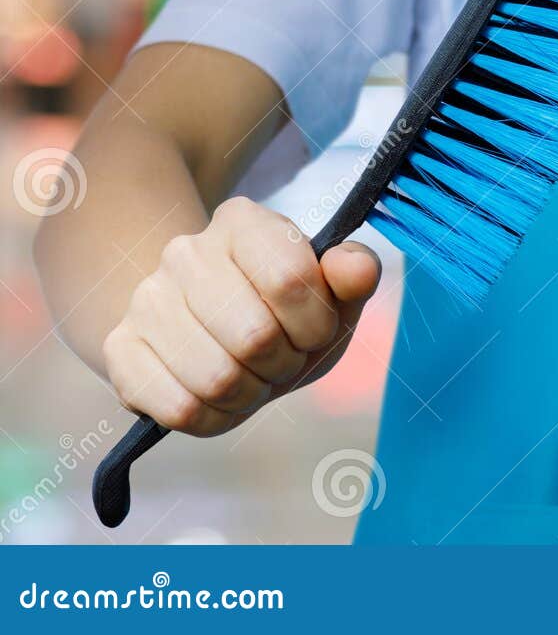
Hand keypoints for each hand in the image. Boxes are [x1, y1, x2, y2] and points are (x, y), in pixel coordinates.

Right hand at [102, 197, 380, 435]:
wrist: (213, 335)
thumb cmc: (285, 314)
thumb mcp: (331, 294)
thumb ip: (354, 276)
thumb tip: (356, 266)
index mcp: (243, 222)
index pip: (290, 280)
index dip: (316, 324)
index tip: (316, 332)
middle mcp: (185, 252)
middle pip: (255, 337)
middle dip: (285, 363)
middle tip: (282, 358)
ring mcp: (145, 299)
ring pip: (216, 379)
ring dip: (251, 393)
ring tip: (252, 376)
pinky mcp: (119, 349)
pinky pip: (179, 408)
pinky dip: (215, 418)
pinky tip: (220, 397)